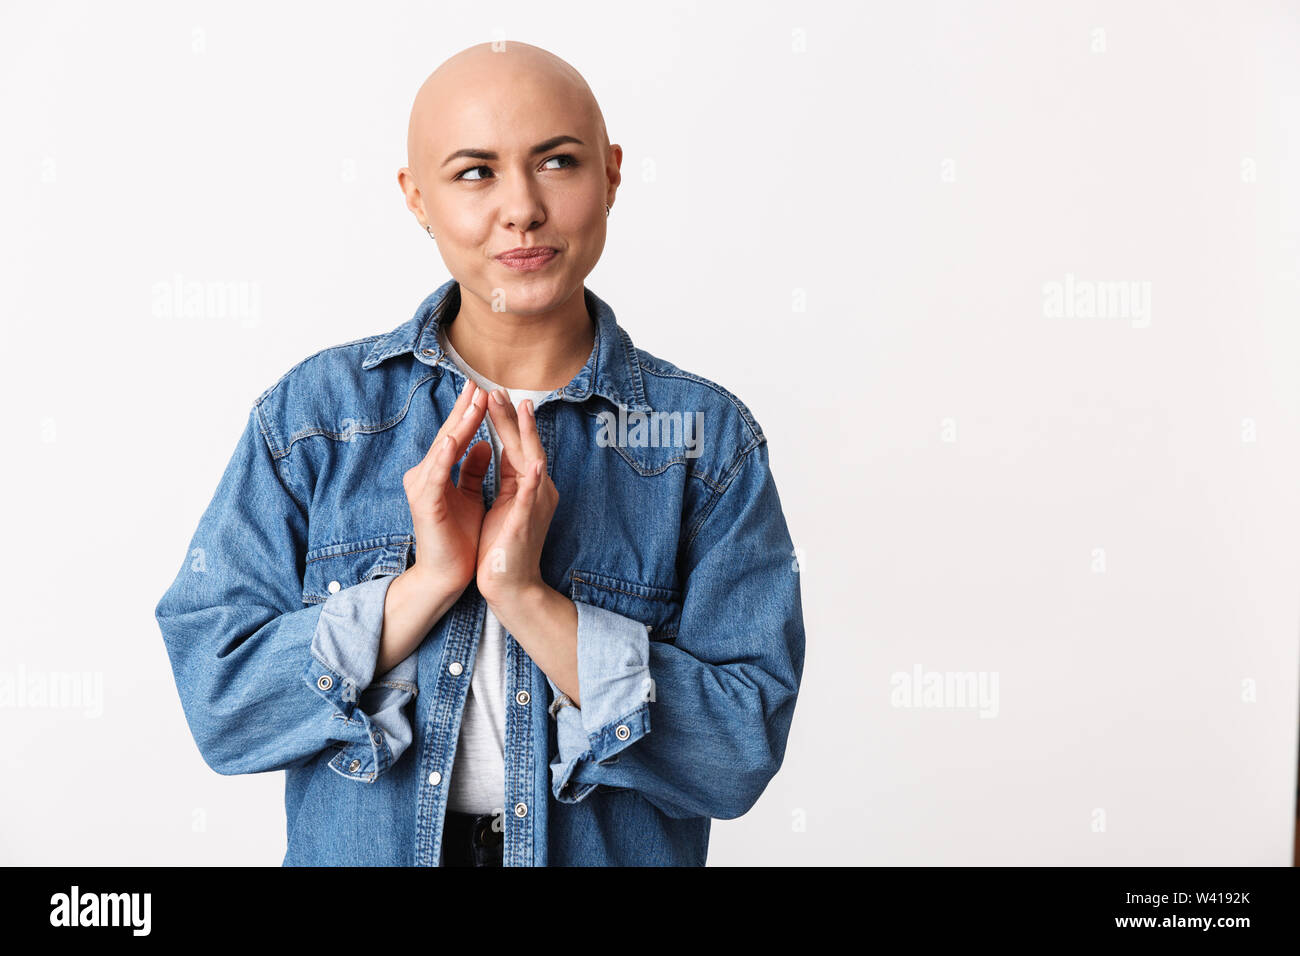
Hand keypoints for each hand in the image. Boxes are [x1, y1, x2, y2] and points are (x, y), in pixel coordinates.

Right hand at [402, 380, 492, 595]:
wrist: (448, 575)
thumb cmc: (459, 537)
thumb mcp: (471, 496)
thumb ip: (474, 469)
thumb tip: (485, 443)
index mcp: (439, 472)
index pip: (457, 435)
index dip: (470, 413)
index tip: (485, 389)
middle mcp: (426, 475)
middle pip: (449, 435)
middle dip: (465, 409)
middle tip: (478, 383)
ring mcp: (423, 488)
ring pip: (443, 449)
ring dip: (459, 424)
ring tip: (473, 402)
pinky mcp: (426, 504)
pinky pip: (436, 476)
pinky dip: (445, 456)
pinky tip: (455, 439)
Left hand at [476, 390, 557, 607]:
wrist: (510, 584)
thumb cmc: (504, 546)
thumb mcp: (505, 503)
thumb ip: (505, 476)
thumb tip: (498, 448)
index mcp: (529, 485)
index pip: (517, 444)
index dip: (506, 419)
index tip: (494, 394)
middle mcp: (538, 491)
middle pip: (526, 445)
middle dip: (512, 417)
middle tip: (498, 389)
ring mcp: (536, 506)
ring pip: (534, 462)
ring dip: (526, 436)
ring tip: (519, 409)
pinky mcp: (528, 523)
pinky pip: (533, 498)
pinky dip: (535, 480)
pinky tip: (535, 463)